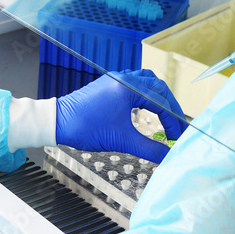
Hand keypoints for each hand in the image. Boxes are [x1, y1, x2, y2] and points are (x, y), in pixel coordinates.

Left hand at [56, 69, 187, 163]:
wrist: (57, 122)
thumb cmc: (86, 128)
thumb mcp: (121, 140)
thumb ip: (148, 148)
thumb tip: (167, 155)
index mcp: (129, 87)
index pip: (161, 102)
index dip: (173, 121)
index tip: (177, 137)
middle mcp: (124, 78)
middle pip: (158, 87)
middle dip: (170, 107)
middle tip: (177, 126)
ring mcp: (115, 79)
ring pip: (146, 81)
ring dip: (158, 97)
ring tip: (166, 114)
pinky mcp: (108, 85)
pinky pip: (134, 83)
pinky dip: (145, 94)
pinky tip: (145, 106)